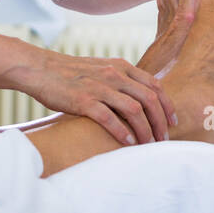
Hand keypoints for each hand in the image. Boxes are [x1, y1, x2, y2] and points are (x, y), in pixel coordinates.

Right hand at [18, 49, 177, 145]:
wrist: (41, 69)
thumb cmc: (71, 73)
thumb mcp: (102, 69)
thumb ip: (121, 80)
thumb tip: (139, 99)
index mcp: (121, 66)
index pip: (154, 85)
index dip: (167, 105)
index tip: (172, 122)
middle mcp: (115, 75)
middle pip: (149, 100)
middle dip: (160, 122)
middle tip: (164, 139)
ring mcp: (100, 87)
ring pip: (134, 111)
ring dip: (145, 131)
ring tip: (148, 145)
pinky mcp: (84, 101)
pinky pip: (110, 119)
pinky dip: (122, 132)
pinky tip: (128, 143)